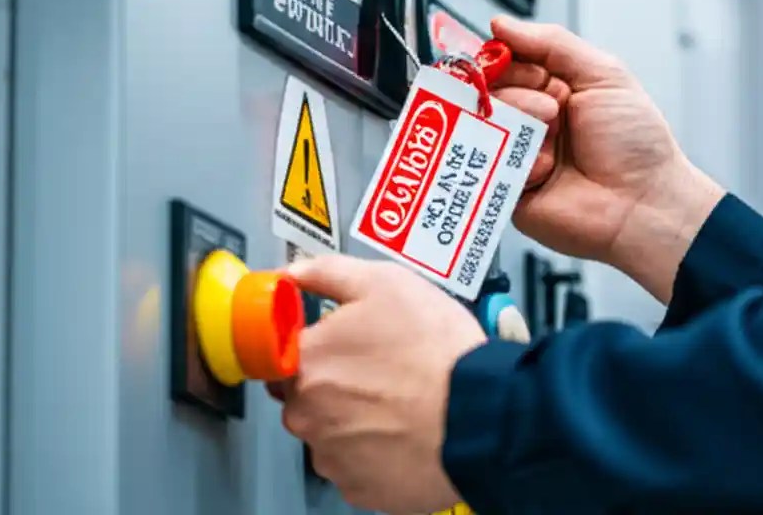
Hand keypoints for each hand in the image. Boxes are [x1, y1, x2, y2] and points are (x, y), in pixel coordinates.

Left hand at [276, 255, 485, 513]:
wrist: (480, 414)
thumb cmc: (437, 351)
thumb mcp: (387, 284)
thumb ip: (329, 273)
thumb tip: (293, 273)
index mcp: (306, 361)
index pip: (283, 353)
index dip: (316, 346)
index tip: (342, 347)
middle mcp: (306, 414)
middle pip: (306, 396)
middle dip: (337, 384)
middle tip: (383, 371)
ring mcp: (330, 456)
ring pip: (331, 433)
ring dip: (357, 420)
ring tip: (402, 404)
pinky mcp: (358, 489)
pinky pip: (357, 467)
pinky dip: (376, 453)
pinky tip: (406, 433)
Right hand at [489, 16, 724, 301]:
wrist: (645, 204)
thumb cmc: (637, 145)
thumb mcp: (604, 74)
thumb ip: (552, 43)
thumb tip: (502, 24)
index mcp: (555, 89)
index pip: (506, 61)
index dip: (501, 58)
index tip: (501, 58)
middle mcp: (534, 120)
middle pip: (490, 92)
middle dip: (516, 93)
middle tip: (550, 109)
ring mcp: (520, 154)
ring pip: (484, 125)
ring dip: (517, 125)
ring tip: (551, 137)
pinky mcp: (509, 189)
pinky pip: (486, 167)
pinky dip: (513, 162)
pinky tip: (543, 167)